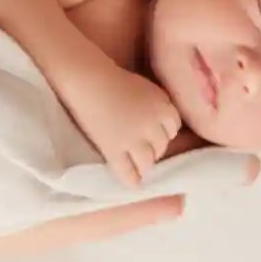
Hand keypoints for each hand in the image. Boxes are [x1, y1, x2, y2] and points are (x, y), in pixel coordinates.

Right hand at [63, 64, 181, 187]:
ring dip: (144, 163)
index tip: (155, 133)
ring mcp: (133, 140)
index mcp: (162, 106)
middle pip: (161, 146)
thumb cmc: (113, 79)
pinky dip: (132, 179)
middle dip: (154, 147)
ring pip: (147, 162)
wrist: (87, 80)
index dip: (163, 131)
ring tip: (138, 165)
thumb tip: (161, 124)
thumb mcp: (146, 88)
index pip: (173, 128)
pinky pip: (127, 171)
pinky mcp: (114, 150)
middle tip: (143, 147)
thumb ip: (157, 106)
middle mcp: (152, 125)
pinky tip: (133, 183)